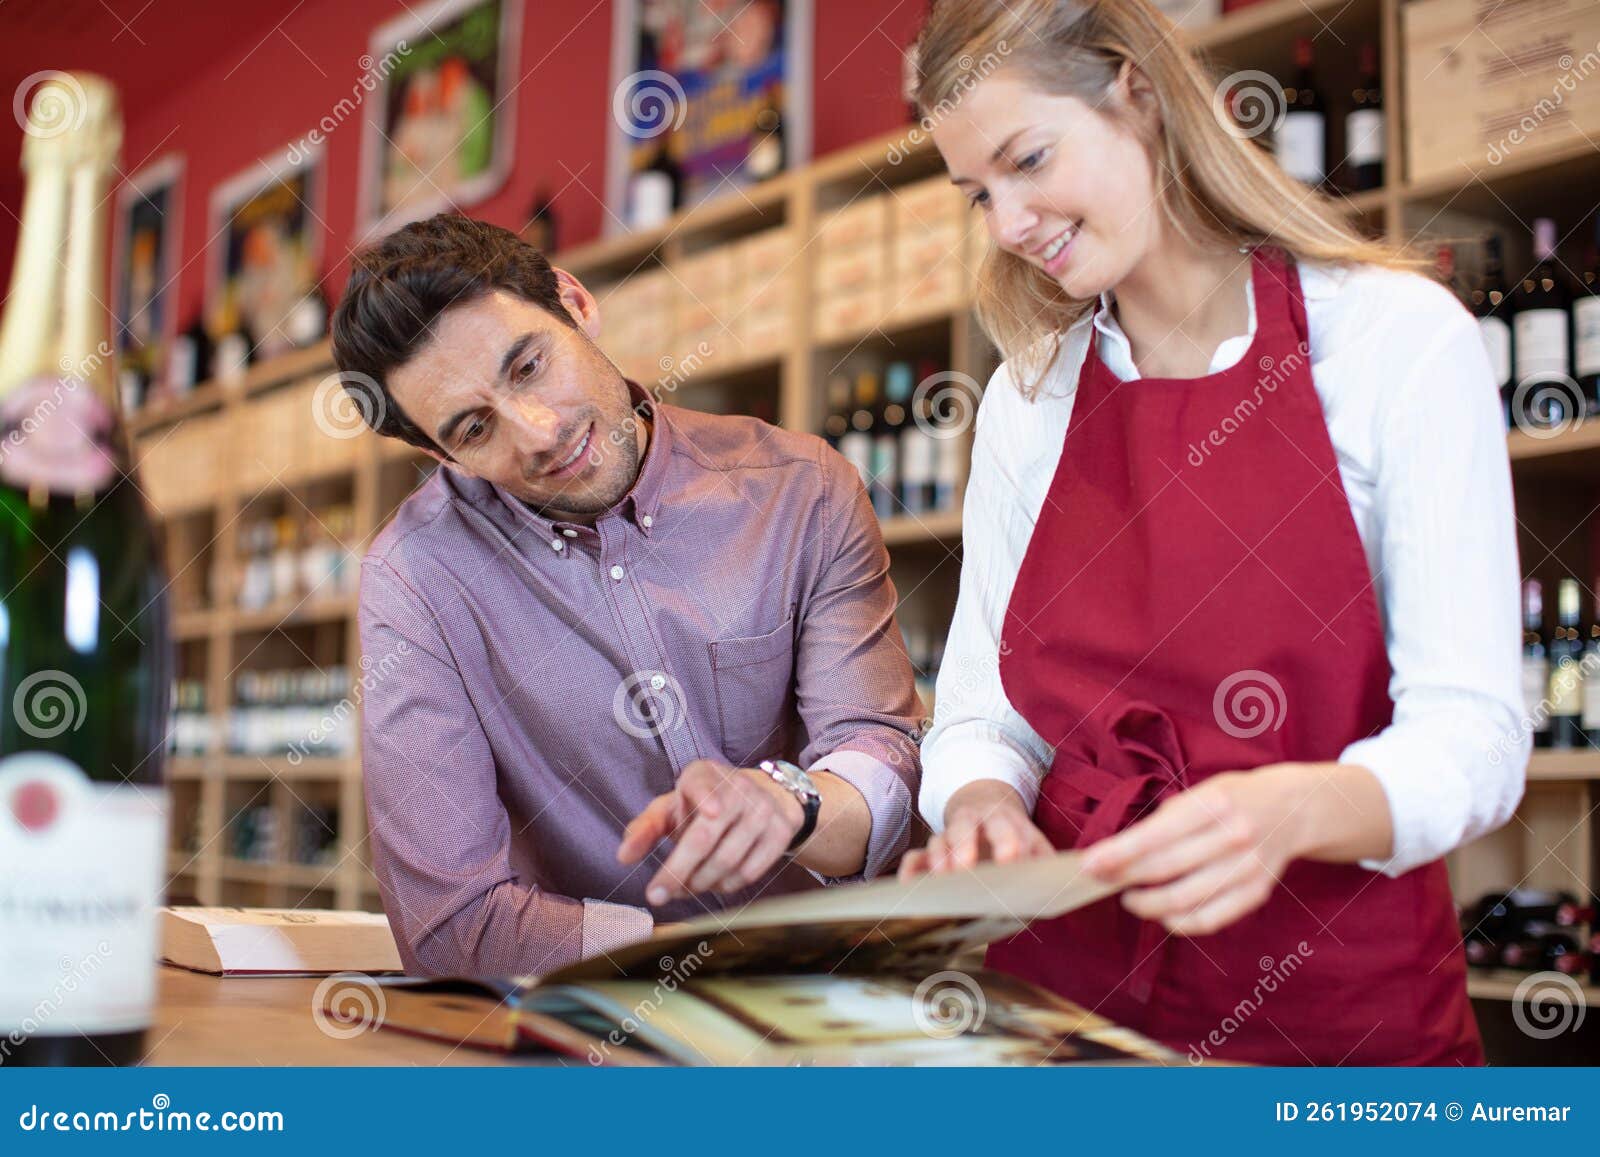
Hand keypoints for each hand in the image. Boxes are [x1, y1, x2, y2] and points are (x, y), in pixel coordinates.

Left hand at [617, 759, 802, 904]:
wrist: (764, 796)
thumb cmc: (704, 806)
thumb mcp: (673, 808)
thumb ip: (645, 829)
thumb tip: (623, 856)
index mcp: (703, 775)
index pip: (702, 785)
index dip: (707, 797)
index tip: (710, 811)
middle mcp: (736, 787)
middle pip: (707, 836)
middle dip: (678, 872)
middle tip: (657, 895)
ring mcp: (762, 809)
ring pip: (727, 861)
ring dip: (700, 883)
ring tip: (686, 887)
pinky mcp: (781, 830)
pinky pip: (750, 871)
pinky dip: (726, 885)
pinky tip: (714, 882)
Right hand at [898, 778, 1053, 879]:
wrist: (985, 803)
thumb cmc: (1015, 835)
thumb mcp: (1035, 841)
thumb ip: (1046, 859)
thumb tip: (1062, 882)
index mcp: (1003, 820)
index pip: (1005, 828)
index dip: (1007, 842)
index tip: (1011, 861)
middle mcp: (972, 823)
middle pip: (964, 829)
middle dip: (964, 848)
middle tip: (965, 871)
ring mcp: (948, 836)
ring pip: (937, 841)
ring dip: (938, 860)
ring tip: (941, 881)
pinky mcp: (930, 851)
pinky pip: (915, 858)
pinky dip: (910, 871)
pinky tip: (909, 887)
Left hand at [1081, 764, 1316, 935]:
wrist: (1291, 809)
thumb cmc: (1232, 798)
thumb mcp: (1199, 792)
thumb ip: (1163, 820)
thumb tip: (1116, 852)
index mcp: (1215, 804)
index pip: (1157, 836)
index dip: (1118, 853)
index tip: (1089, 864)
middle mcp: (1234, 837)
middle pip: (1165, 869)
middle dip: (1124, 878)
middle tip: (1099, 880)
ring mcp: (1248, 869)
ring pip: (1183, 900)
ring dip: (1147, 904)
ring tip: (1129, 897)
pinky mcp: (1256, 894)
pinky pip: (1208, 920)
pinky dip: (1177, 922)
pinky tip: (1161, 912)